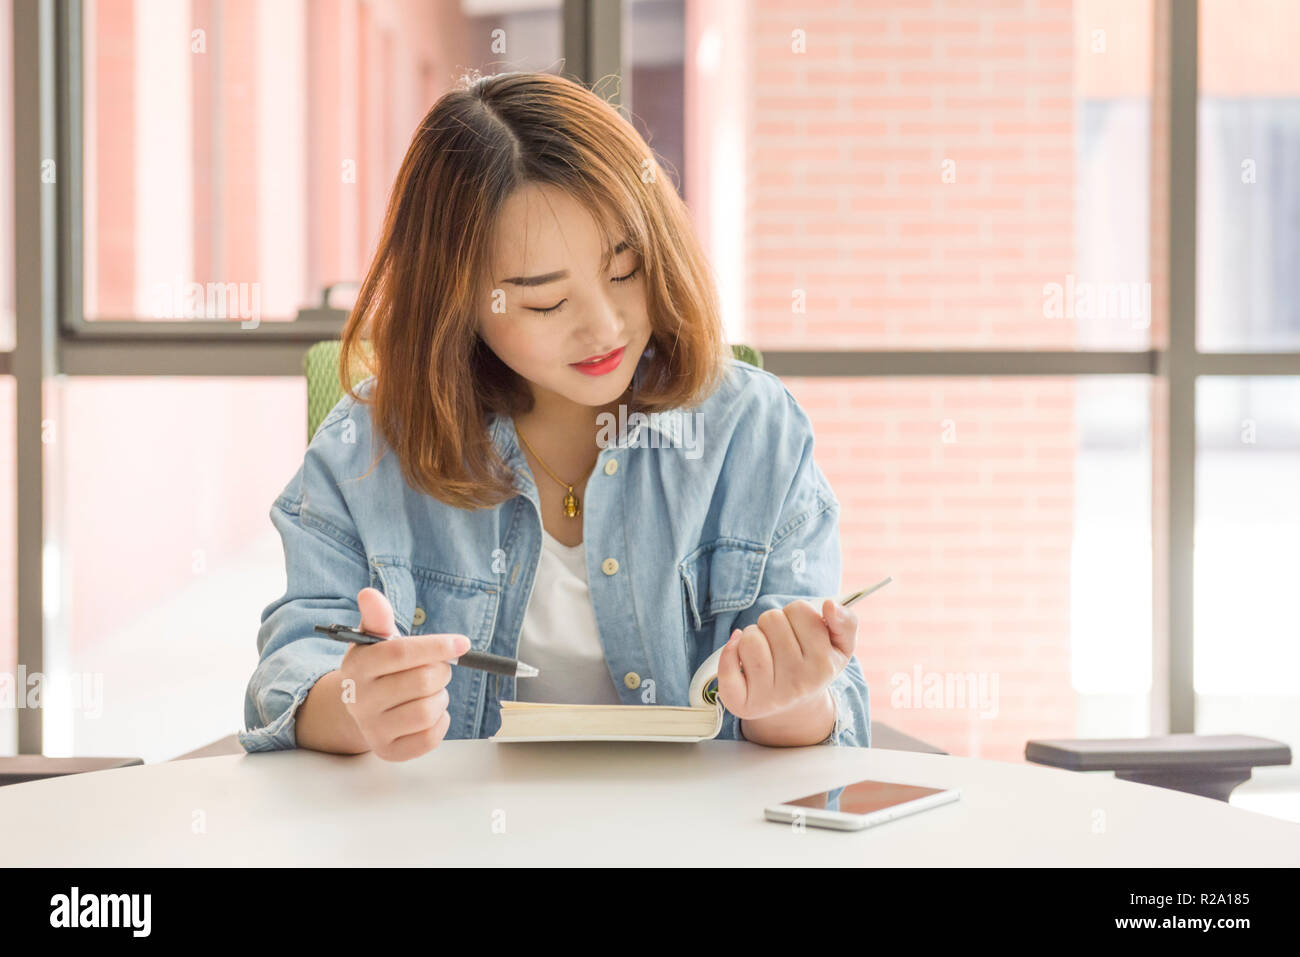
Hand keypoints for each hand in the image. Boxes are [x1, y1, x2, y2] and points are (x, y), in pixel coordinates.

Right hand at [337, 587, 469, 760]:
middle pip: (421, 681)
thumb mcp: (373, 641)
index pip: (401, 653)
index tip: (463, 643)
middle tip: (439, 668)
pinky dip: (440, 722)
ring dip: (441, 697)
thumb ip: (377, 618)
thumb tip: (369, 593)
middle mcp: (360, 700)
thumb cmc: (376, 668)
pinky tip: (430, 712)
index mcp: (358, 666)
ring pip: (428, 710)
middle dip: (442, 671)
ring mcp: (372, 728)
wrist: (358, 708)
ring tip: (431, 691)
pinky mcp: (388, 751)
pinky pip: (430, 737)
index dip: (436, 646)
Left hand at [716, 597, 856, 720]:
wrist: (795, 709)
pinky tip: (737, 651)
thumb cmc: (814, 667)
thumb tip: (829, 605)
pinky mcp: (744, 704)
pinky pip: (727, 668)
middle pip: (771, 619)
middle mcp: (798, 683)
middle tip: (780, 641)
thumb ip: (846, 622)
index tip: (800, 629)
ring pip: (750, 638)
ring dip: (752, 635)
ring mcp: (770, 696)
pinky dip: (728, 652)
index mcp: (824, 665)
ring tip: (763, 649)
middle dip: (773, 623)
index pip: (800, 609)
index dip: (796, 613)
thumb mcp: (841, 647)